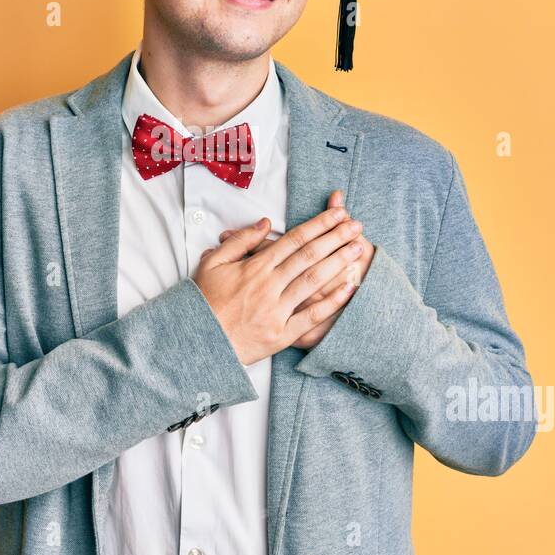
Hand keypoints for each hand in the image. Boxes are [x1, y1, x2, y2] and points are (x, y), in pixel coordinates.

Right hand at [192, 200, 364, 365]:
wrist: (196, 341)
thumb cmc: (204, 301)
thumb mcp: (213, 263)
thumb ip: (240, 241)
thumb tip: (264, 223)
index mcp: (255, 267)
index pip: (294, 240)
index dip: (319, 224)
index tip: (338, 214)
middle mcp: (269, 286)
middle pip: (309, 256)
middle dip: (336, 238)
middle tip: (357, 225)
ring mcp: (276, 311)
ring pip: (313, 281)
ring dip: (338, 262)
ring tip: (358, 249)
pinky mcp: (281, 335)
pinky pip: (311, 317)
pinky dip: (332, 302)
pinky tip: (349, 288)